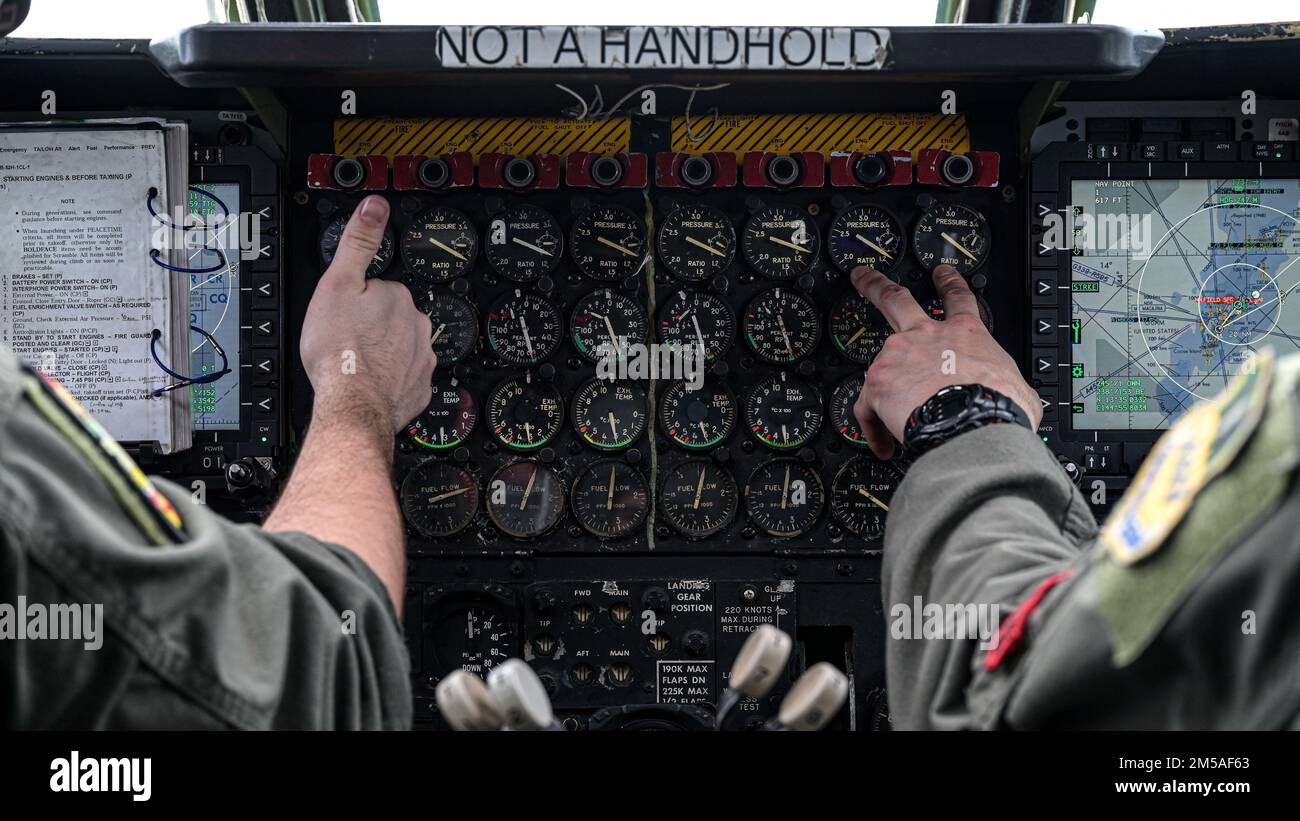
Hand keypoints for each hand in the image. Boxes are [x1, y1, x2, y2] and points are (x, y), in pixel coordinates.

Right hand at [300, 195, 434, 433]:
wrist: (351, 403)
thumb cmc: (340, 350)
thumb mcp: (339, 282)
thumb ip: (359, 242)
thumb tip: (375, 206)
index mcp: (399, 298)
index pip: (381, 289)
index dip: (360, 299)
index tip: (347, 311)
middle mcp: (419, 327)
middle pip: (393, 318)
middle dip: (373, 325)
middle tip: (349, 337)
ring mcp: (422, 360)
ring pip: (401, 348)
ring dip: (382, 352)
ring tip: (358, 361)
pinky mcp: (419, 389)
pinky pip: (405, 378)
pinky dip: (390, 379)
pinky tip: (371, 381)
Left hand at [851, 265, 1040, 459]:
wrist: (974, 422)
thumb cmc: (999, 407)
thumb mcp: (1016, 387)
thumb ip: (1005, 384)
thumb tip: (1015, 400)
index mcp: (966, 335)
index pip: (958, 299)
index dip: (949, 283)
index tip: (942, 274)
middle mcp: (927, 336)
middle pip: (896, 300)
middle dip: (876, 285)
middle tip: (864, 276)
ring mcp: (898, 356)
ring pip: (875, 360)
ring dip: (876, 381)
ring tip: (882, 407)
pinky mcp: (878, 382)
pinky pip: (868, 407)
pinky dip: (875, 427)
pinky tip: (885, 444)